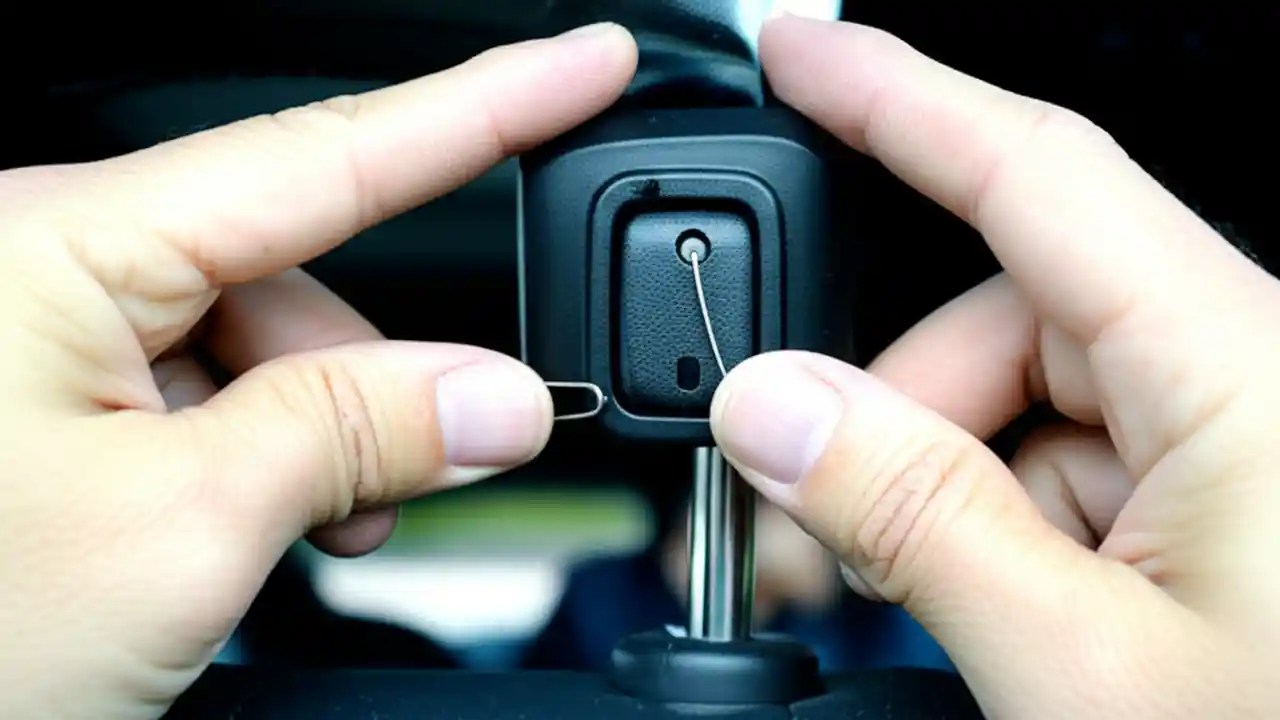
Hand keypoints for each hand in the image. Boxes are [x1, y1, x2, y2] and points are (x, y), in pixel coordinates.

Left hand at [0, 24, 635, 718]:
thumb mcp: (182, 535)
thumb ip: (356, 434)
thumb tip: (500, 395)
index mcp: (51, 247)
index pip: (326, 152)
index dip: (481, 104)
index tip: (582, 61)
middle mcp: (36, 260)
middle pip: (290, 271)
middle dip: (365, 379)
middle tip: (392, 490)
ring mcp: (34, 321)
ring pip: (252, 337)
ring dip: (305, 433)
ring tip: (289, 534)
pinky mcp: (42, 382)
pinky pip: (198, 379)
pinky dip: (247, 448)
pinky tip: (232, 521)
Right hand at [712, 15, 1278, 716]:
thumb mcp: (1077, 666)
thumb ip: (909, 518)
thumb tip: (773, 407)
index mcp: (1244, 373)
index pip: (1036, 172)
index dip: (899, 98)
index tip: (800, 56)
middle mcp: (1253, 376)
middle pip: (1013, 309)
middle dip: (901, 403)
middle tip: (825, 514)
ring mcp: (1241, 435)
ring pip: (1034, 394)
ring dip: (951, 479)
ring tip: (932, 598)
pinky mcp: (1230, 491)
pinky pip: (1078, 455)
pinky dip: (1009, 515)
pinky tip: (1001, 602)